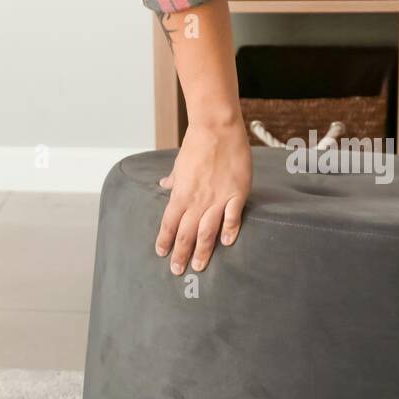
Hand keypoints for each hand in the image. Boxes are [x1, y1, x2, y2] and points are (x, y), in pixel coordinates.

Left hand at [155, 119, 251, 273]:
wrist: (216, 127)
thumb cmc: (196, 144)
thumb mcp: (180, 164)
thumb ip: (174, 179)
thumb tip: (163, 184)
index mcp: (181, 194)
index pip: (169, 223)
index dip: (164, 240)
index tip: (161, 254)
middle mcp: (197, 200)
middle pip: (186, 233)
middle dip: (181, 253)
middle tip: (177, 271)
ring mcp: (218, 197)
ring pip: (207, 230)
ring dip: (202, 250)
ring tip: (199, 266)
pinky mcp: (237, 192)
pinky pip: (233, 215)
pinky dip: (230, 230)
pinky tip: (228, 243)